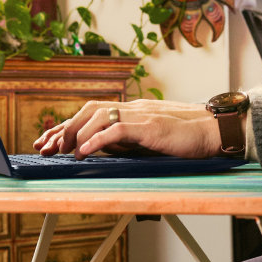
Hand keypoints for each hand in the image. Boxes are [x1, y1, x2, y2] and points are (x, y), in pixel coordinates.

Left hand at [33, 99, 221, 158]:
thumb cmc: (188, 140)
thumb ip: (128, 142)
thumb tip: (101, 150)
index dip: (68, 126)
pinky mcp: (151, 126)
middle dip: (65, 127)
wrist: (216, 132)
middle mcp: (134, 109)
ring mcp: (142, 115)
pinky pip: (118, 129)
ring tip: (62, 151)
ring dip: (76, 133)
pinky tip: (85, 152)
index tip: (49, 140)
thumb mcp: (151, 141)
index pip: (93, 113)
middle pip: (90, 109)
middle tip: (46, 146)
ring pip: (99, 115)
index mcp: (133, 112)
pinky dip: (98, 140)